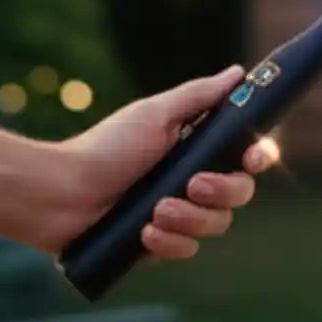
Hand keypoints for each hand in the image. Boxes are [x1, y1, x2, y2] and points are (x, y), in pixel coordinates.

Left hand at [44, 65, 272, 258]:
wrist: (61, 192)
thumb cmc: (106, 147)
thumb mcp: (155, 115)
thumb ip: (200, 96)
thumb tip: (238, 72)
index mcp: (199, 150)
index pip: (247, 156)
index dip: (260, 156)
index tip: (252, 157)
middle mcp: (195, 182)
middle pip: (240, 192)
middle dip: (222, 190)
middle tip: (193, 183)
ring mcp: (181, 215)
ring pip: (217, 224)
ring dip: (191, 217)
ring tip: (156, 210)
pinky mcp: (162, 244)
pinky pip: (187, 249)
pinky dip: (169, 241)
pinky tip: (145, 231)